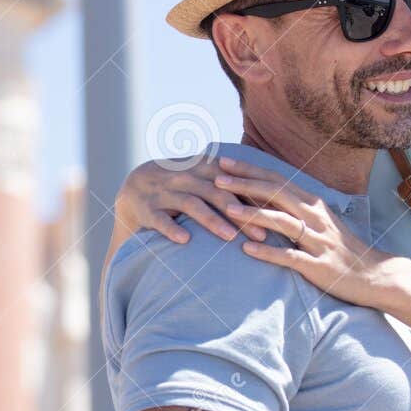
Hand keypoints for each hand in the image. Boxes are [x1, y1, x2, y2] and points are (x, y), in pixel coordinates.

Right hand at [114, 156, 269, 244]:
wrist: (134, 187)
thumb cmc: (180, 188)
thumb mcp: (204, 178)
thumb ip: (233, 185)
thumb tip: (275, 198)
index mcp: (202, 169)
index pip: (233, 182)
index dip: (254, 197)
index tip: (275, 217)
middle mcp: (184, 178)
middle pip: (216, 192)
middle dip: (240, 213)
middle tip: (261, 234)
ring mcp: (164, 193)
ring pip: (191, 204)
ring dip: (212, 221)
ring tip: (230, 238)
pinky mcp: (146, 209)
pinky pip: (159, 219)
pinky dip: (171, 228)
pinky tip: (185, 240)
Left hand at [211, 156, 389, 306]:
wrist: (373, 275)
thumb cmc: (340, 248)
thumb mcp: (319, 222)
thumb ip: (295, 208)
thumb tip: (266, 194)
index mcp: (312, 204)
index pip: (276, 180)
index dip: (250, 170)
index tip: (224, 162)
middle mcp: (314, 217)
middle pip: (276, 193)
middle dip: (245, 184)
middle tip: (216, 178)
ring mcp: (317, 240)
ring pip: (282, 221)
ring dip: (253, 214)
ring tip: (227, 209)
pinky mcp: (317, 264)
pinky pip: (290, 256)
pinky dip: (268, 252)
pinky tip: (247, 250)